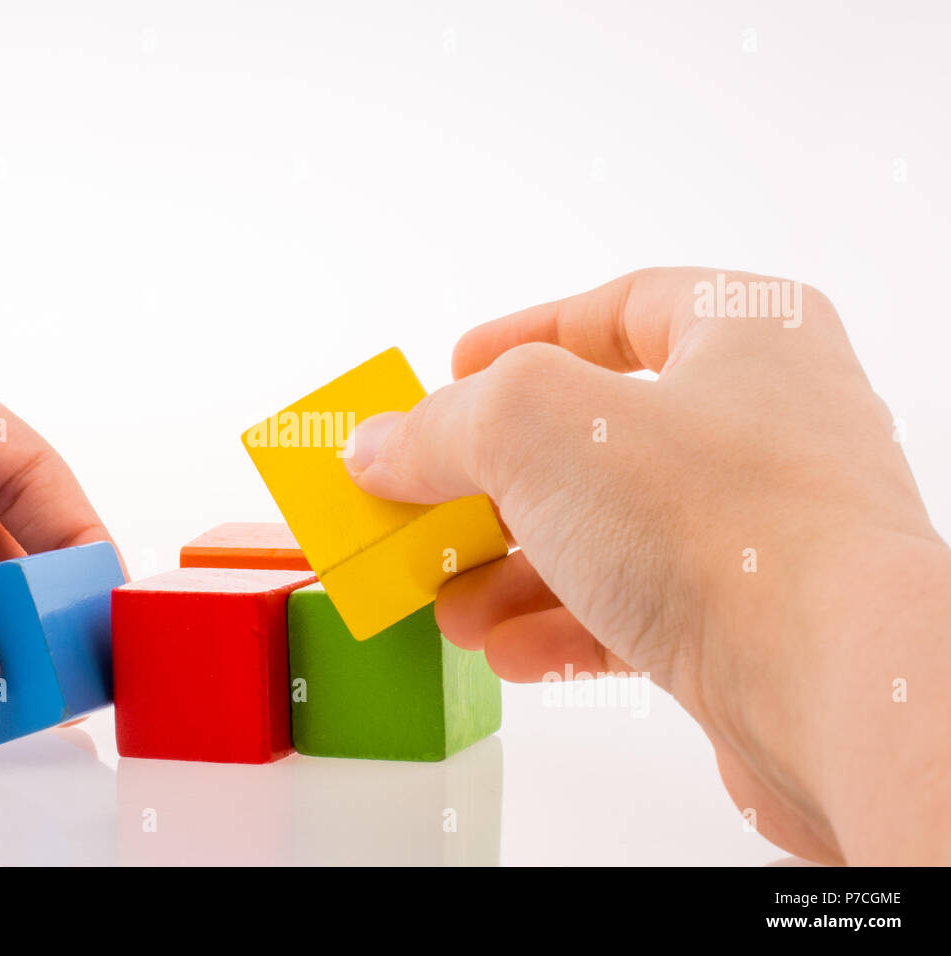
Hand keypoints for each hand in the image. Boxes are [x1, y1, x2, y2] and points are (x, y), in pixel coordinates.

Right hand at [344, 267, 950, 863]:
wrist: (838, 685)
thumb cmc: (721, 521)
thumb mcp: (535, 426)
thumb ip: (442, 424)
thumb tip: (381, 448)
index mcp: (748, 336)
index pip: (621, 309)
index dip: (525, 334)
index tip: (451, 367)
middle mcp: (768, 424)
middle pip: (596, 436)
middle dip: (494, 482)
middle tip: (427, 506)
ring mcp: (766, 529)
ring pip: (610, 533)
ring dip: (515, 569)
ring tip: (449, 603)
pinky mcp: (756, 622)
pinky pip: (639, 609)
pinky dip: (563, 625)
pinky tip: (509, 650)